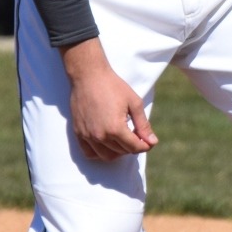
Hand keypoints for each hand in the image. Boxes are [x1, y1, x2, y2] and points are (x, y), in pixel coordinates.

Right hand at [60, 38, 158, 161]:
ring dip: (118, 152)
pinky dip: (100, 153)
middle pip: (122, 152)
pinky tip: (107, 144)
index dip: (145, 146)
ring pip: (107, 156)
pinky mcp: (78, 133)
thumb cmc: (112, 86)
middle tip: (137, 136)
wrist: (88, 75)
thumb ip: (143, 125)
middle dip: (133, 147)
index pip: (135, 147)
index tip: (149, 141)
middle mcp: (100, 136)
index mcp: (116, 128)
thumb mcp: (134, 103)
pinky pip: (89, 153)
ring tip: (123, 140)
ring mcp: (88, 136)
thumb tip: (152, 142)